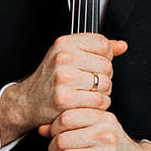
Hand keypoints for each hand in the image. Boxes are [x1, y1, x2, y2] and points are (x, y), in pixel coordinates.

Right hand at [0, 33, 126, 144]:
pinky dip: (98, 106)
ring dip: (102, 93)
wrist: (28, 102)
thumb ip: (97, 49)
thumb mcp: (70, 56)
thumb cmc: (51, 79)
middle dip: (103, 77)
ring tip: (86, 93)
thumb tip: (121, 46)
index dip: (104, 57)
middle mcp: (63, 58)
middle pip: (107, 66)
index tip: (94, 65)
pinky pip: (99, 101)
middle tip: (88, 83)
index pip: (103, 44)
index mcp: (64, 43)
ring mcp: (63, 78)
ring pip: (106, 84)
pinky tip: (85, 103)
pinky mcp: (65, 99)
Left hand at [42, 108, 150, 150]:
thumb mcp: (97, 128)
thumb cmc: (113, 147)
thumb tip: (42, 128)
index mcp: (104, 118)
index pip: (66, 118)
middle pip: (61, 140)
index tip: (54, 135)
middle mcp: (106, 136)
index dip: (54, 128)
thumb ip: (71, 124)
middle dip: (52, 149)